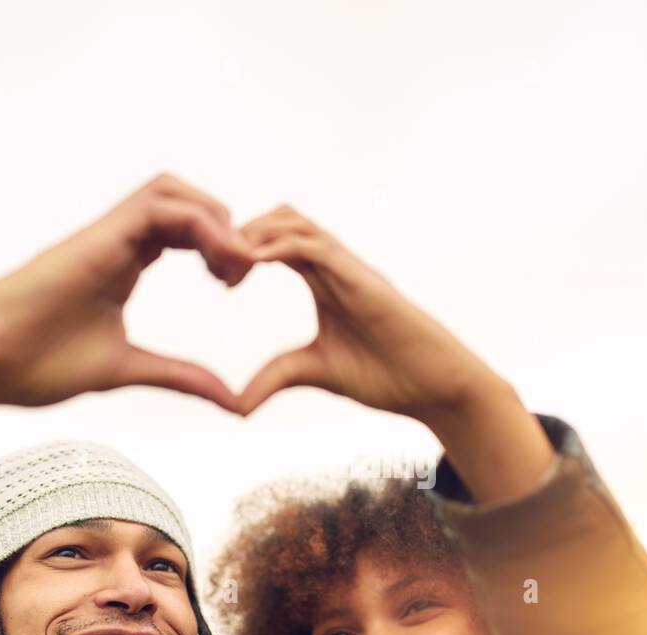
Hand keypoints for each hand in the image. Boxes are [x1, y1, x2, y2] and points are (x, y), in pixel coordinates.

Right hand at [0, 174, 256, 410]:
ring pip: (173, 191)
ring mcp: (105, 235)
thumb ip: (180, 376)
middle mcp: (116, 241)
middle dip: (226, 227)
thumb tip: (232, 400)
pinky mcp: (96, 236)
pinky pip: (158, 205)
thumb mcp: (128, 369)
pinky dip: (200, 223)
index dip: (220, 247)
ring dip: (216, 219)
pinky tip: (219, 262)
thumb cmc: (35, 364)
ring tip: (235, 265)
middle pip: (184, 201)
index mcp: (124, 265)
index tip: (235, 285)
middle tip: (242, 274)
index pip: (184, 231)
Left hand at [235, 204, 555, 503]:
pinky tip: (252, 262)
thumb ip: (275, 377)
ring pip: (293, 221)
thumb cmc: (387, 375)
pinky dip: (280, 246)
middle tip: (212, 265)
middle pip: (278, 219)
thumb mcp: (314, 373)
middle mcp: (334, 266)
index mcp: (322, 281)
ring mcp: (348, 268)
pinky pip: (314, 246)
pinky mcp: (360, 278)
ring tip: (225, 260)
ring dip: (254, 232)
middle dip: (240, 232)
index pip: (273, 243)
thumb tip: (236, 405)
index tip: (216, 277)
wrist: (434, 386)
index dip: (239, 251)